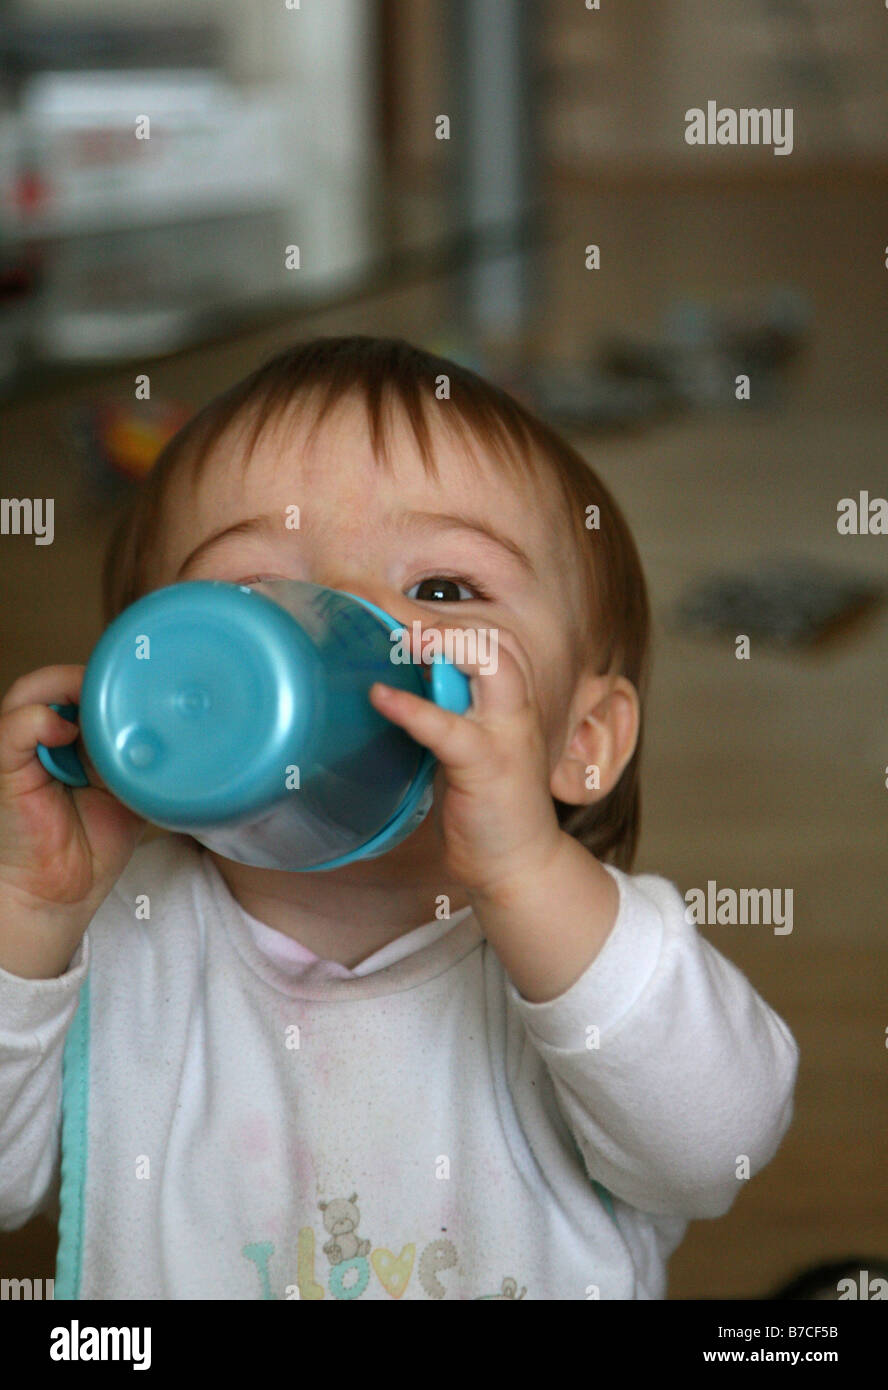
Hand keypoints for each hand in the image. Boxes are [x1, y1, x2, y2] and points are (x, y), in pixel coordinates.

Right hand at [0, 665, 144, 976]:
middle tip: (133, 691)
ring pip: (33, 690)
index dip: (113, 678)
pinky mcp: (5, 767)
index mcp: (75, 735)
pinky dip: (40, 720)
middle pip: (61, 679)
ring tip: (102, 707)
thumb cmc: (95, 843)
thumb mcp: (135, 791)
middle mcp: (44, 734)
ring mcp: (22, 748)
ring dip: (71, 689)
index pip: (85, 685)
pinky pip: (16, 728)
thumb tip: (177, 728)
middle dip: (97, 679)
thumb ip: (147, 756)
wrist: (61, 894)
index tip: (149, 682)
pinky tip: (68, 732)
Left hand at [368, 624, 563, 899]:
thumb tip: (394, 680)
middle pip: (496, 641)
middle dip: (443, 621)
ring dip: (442, 644)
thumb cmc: (487, 806)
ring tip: (397, 637)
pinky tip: (380, 696)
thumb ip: (445, 710)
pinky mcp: (488, 768)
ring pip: (491, 666)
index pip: (489, 642)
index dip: (440, 622)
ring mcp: (508, 736)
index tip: (388, 608)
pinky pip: (450, 727)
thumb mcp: (466, 745)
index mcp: (511, 704)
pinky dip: (414, 708)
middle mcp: (516, 711)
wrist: (519, 865)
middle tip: (388, 611)